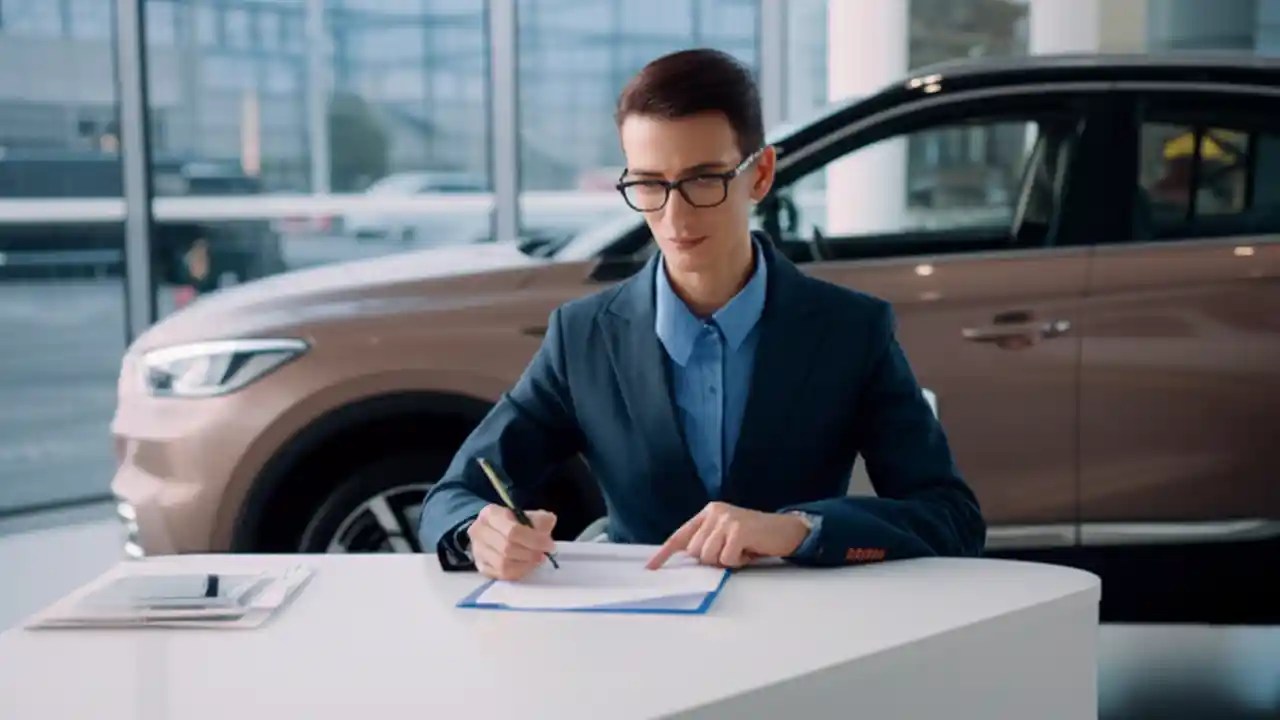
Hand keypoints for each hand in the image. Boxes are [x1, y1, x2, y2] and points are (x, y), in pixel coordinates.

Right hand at [467, 504, 556, 580]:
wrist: (494, 531)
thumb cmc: (514, 522)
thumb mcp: (527, 515)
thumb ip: (539, 519)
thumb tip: (549, 522)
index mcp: (490, 514)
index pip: (512, 530)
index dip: (534, 540)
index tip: (549, 544)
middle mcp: (479, 531)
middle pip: (507, 548)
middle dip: (530, 553)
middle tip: (544, 554)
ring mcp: (477, 550)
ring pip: (503, 564)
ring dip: (525, 564)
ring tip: (537, 559)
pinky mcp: (481, 567)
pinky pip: (501, 574)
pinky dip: (518, 571)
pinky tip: (527, 566)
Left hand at [647, 502, 809, 569]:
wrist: (786, 530)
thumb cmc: (755, 538)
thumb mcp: (726, 537)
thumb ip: (707, 544)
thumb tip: (689, 562)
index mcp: (708, 513)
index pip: (680, 536)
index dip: (664, 554)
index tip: (650, 568)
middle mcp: (714, 512)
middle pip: (695, 552)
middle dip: (712, 560)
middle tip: (732, 553)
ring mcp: (726, 519)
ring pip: (709, 557)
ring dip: (726, 561)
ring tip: (742, 551)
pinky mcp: (739, 529)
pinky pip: (727, 559)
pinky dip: (738, 561)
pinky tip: (749, 551)